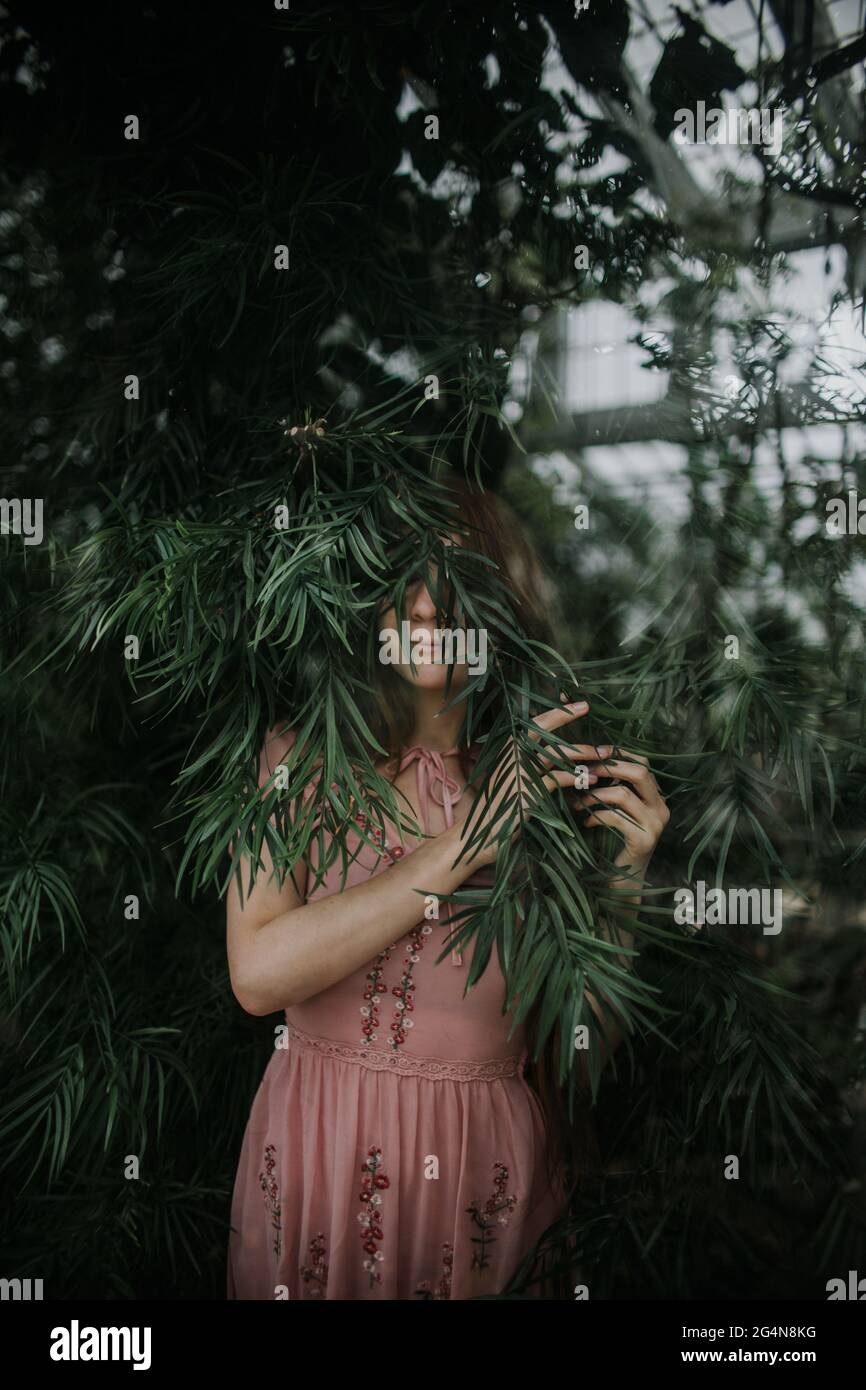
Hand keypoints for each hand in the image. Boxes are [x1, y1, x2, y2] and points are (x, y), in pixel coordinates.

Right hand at [454, 699, 593, 867]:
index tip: (582, 704)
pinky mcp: (525, 792)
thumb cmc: (500, 808)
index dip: (559, 711)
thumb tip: (560, 751)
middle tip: (597, 724)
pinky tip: (593, 782)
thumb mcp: (514, 780)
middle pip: (544, 731)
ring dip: (584, 754)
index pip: (536, 723)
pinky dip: (577, 778)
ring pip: (556, 754)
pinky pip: (557, 779)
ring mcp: (517, 772)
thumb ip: (531, 763)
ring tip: (605, 757)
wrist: (480, 836)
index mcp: (508, 749)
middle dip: (572, 724)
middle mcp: (511, 756)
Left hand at [572, 747, 668, 867]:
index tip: (594, 752)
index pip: (643, 762)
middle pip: (640, 772)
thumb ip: (613, 789)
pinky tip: (586, 821)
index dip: (619, 754)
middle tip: (583, 771)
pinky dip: (596, 815)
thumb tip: (588, 762)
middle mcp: (661, 808)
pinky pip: (616, 818)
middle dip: (608, 767)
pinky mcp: (643, 840)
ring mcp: (655, 825)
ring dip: (595, 794)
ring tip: (578, 802)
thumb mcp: (618, 811)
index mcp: (656, 797)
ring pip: (624, 794)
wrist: (624, 880)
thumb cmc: (615, 842)